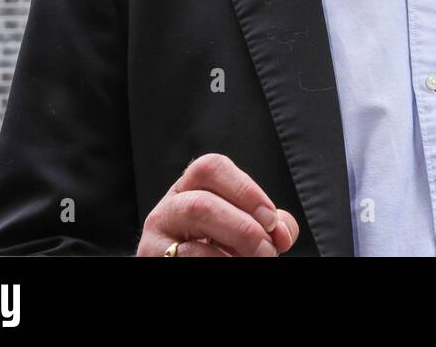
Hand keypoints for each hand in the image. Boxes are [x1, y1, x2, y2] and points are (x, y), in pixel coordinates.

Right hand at [137, 153, 299, 256]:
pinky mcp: (152, 258)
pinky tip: (230, 266)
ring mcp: (156, 234)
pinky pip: (184, 257)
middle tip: (267, 249)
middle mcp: (170, 205)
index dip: (246, 190)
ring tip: (255, 259)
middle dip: (243, 226)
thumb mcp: (245, 228)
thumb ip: (269, 224)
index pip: (212, 168)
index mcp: (193, 187)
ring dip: (233, 242)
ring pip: (192, 224)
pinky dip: (217, 261)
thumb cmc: (220, 249)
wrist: (192, 268)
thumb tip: (283, 233)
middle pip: (201, 201)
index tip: (271, 220)